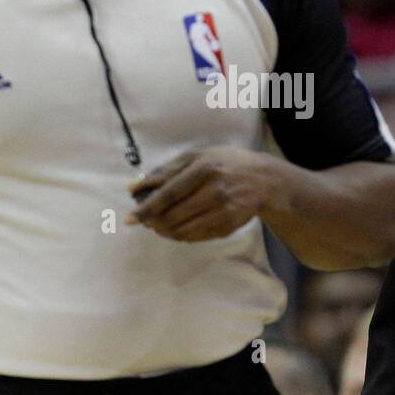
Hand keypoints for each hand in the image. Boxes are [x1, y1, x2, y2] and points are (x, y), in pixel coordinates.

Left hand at [126, 146, 275, 241]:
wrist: (263, 180)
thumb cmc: (224, 163)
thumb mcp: (197, 157)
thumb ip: (166, 171)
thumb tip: (134, 187)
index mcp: (204, 168)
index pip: (169, 193)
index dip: (147, 207)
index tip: (130, 218)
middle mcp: (214, 191)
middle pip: (174, 215)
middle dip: (153, 222)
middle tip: (142, 222)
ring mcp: (223, 211)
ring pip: (183, 230)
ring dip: (164, 231)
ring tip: (156, 225)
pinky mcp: (228, 226)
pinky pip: (196, 237)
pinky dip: (180, 235)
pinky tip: (175, 229)